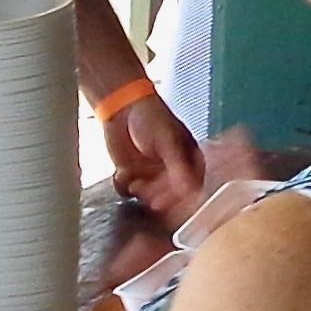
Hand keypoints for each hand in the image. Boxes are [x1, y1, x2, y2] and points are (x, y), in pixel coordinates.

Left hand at [103, 92, 204, 219]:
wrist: (122, 108)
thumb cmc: (152, 118)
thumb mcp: (168, 141)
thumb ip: (178, 166)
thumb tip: (189, 191)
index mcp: (190, 164)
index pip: (189, 190)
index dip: (176, 198)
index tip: (160, 202)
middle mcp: (173, 174)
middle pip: (168, 197)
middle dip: (153, 193)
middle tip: (140, 187)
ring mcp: (153, 177)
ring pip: (147, 197)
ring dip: (137, 190)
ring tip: (128, 175)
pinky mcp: (133, 178)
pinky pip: (129, 192)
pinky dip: (123, 185)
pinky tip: (120, 172)